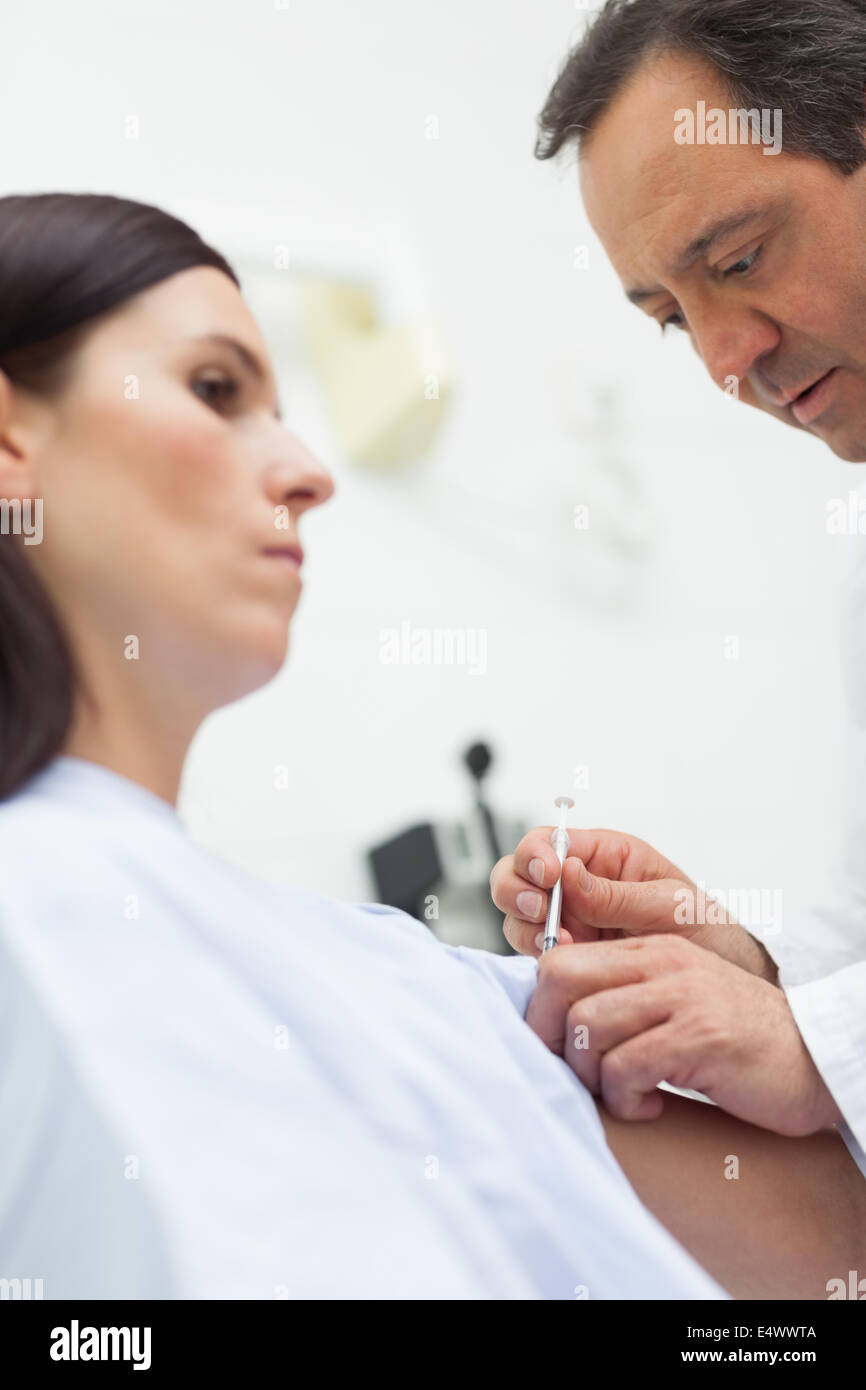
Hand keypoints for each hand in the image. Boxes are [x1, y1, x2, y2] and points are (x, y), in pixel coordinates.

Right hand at [490, 826, 777, 980]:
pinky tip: (563, 962)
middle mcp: (577, 884)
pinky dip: (537, 955)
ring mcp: (568, 921)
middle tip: (540, 911)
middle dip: (518, 889)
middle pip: (518, 873)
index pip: (550, 840)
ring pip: (518, 914)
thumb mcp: (669, 905)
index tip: (549, 875)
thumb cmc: (703, 929)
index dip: (537, 853)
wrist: (718, 980)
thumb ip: (617, 893)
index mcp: (604, 855)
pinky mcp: (568, 955)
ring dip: (524, 925)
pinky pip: (532, 950)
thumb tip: (568, 873)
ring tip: (557, 943)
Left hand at [529, 934, 841, 1135]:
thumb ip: (623, 998)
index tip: (554, 1049)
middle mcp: (661, 962)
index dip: (540, 1010)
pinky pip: (626, 1067)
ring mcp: (682, 996)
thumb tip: (551, 1026)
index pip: (557, 960)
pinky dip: (625, 1100)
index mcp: (648, 949)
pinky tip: (649, 1108)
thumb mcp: (674, 1001)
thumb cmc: (736, 1041)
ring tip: (621, 1095)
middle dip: (550, 1036)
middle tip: (576, 1073)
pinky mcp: (701, 1037)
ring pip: (588, 1027)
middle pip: (560, 981)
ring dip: (591, 1077)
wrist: (814, 1058)